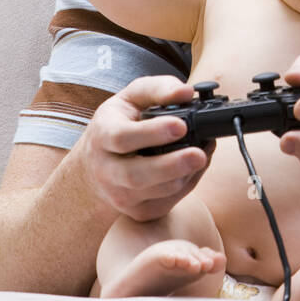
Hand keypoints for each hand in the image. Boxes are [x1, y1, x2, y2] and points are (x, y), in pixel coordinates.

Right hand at [79, 76, 214, 221]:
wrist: (96, 165)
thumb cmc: (119, 123)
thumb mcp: (131, 97)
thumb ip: (158, 89)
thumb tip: (186, 91)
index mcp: (102, 136)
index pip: (122, 138)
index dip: (152, 133)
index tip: (181, 125)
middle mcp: (106, 170)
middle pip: (137, 175)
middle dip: (172, 166)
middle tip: (199, 154)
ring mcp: (120, 195)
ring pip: (157, 192)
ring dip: (186, 174)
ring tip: (203, 153)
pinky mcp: (138, 211)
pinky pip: (168, 202)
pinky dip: (188, 184)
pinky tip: (195, 167)